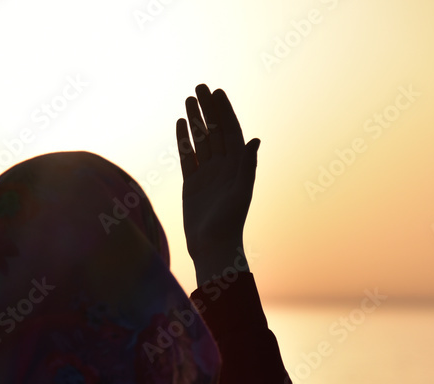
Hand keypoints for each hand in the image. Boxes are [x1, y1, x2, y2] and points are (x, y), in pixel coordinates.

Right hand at [176, 84, 258, 267]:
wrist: (212, 246)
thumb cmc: (230, 223)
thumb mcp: (241, 193)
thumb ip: (247, 166)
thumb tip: (254, 140)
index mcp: (237, 165)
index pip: (230, 131)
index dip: (224, 111)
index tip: (216, 92)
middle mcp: (223, 166)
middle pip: (214, 130)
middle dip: (208, 108)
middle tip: (199, 86)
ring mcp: (207, 173)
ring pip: (200, 140)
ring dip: (195, 119)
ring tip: (189, 98)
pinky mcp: (192, 183)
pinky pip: (187, 156)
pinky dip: (184, 140)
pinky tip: (180, 123)